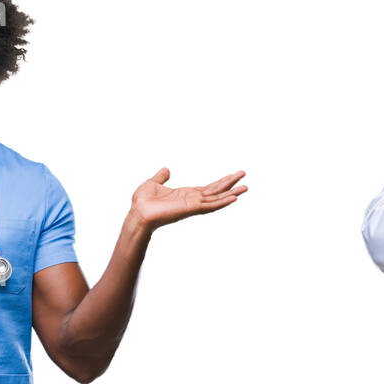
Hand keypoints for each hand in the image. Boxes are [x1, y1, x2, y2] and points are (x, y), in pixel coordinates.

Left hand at [129, 168, 247, 230]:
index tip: (232, 176)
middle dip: (231, 184)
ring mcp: (193, 205)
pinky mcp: (191, 208)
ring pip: (217, 198)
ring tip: (246, 187)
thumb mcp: (152, 183)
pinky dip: (222, 202)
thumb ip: (161, 177)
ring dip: (232, 193)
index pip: (208, 188)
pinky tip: (233, 198)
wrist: (138, 214)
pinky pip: (210, 205)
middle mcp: (193, 200)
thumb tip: (166, 170)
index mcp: (186, 194)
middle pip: (216, 191)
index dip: (221, 182)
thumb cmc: (143, 202)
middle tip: (245, 176)